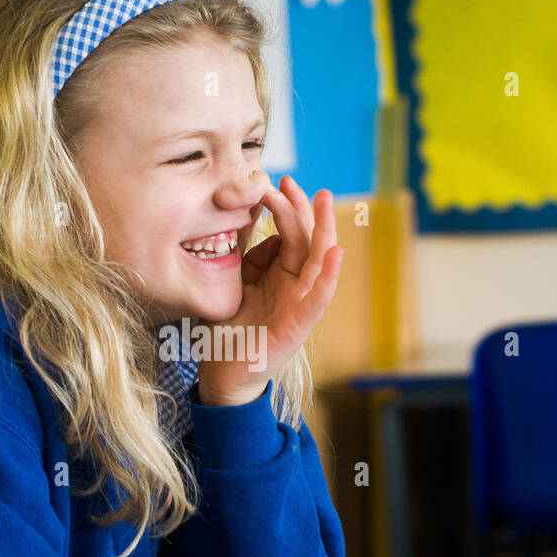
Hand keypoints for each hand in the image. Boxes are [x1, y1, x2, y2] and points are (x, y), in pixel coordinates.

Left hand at [195, 174, 344, 406]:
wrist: (222, 376)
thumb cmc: (229, 331)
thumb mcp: (234, 282)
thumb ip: (246, 255)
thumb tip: (257, 220)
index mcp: (280, 274)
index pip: (289, 233)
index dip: (285, 206)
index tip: (273, 180)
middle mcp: (295, 286)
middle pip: (306, 240)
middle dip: (301, 208)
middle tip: (290, 180)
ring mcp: (300, 305)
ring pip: (318, 262)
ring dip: (323, 230)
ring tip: (324, 201)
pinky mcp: (299, 326)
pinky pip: (318, 298)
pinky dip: (328, 276)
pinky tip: (334, 254)